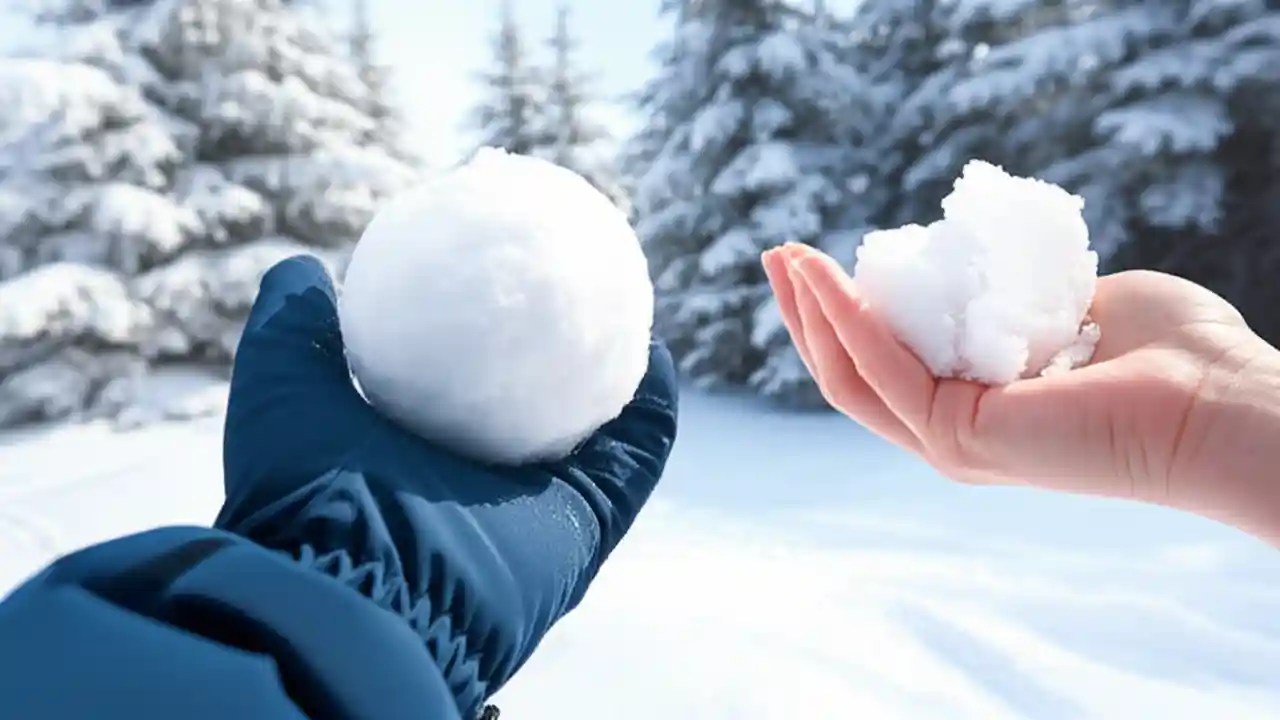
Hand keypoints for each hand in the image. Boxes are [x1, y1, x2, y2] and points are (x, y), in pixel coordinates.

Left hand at [219, 256, 677, 716]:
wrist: (349, 589)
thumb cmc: (305, 486)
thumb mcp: (282, 383)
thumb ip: (291, 323)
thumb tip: (306, 267)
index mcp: (415, 461)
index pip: (461, 390)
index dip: (484, 338)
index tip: (498, 279)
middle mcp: (479, 491)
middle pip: (537, 411)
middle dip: (562, 359)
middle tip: (577, 292)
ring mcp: (534, 513)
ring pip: (597, 438)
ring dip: (620, 381)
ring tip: (632, 311)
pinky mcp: (580, 530)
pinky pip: (632, 464)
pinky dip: (653, 414)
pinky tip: (657, 356)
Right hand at [763, 243, 1279, 541]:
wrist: (1221, 403)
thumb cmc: (1175, 356)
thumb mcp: (1076, 305)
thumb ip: (1021, 295)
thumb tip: (996, 269)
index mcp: (982, 410)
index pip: (890, 364)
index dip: (846, 312)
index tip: (820, 259)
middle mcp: (956, 436)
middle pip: (852, 374)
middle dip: (807, 313)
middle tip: (777, 256)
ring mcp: (952, 444)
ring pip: (851, 377)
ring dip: (809, 314)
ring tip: (781, 258)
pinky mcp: (957, 437)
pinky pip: (880, 369)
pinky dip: (844, 319)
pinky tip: (821, 276)